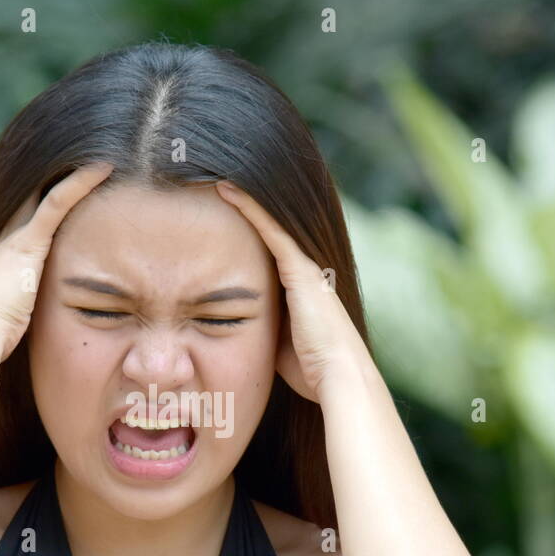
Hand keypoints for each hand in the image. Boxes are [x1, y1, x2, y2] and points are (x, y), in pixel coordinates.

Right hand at [0, 162, 114, 360]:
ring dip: (75, 173)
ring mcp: (16, 236)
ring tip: (103, 157)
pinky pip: (58, 202)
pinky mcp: (28, 241)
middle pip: (34, 195)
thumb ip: (25, 310)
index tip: (68, 185)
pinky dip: (80, 182)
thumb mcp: (11, 318)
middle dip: (58, 175)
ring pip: (48, 191)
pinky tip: (104, 168)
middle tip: (87, 154)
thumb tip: (32, 326)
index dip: (48, 199)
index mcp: (2, 256)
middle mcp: (6, 238)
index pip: (28, 218)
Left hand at [214, 180, 364, 401]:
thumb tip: (241, 334)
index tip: (222, 213)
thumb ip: (267, 331)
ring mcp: (305, 267)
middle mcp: (307, 272)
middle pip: (270, 230)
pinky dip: (248, 207)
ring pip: (270, 222)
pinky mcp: (300, 269)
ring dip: (244, 199)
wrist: (338, 377)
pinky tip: (225, 189)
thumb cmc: (311, 372)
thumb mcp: (281, 346)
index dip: (248, 230)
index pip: (269, 251)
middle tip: (217, 183)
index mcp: (303, 290)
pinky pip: (269, 228)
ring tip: (217, 178)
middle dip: (247, 206)